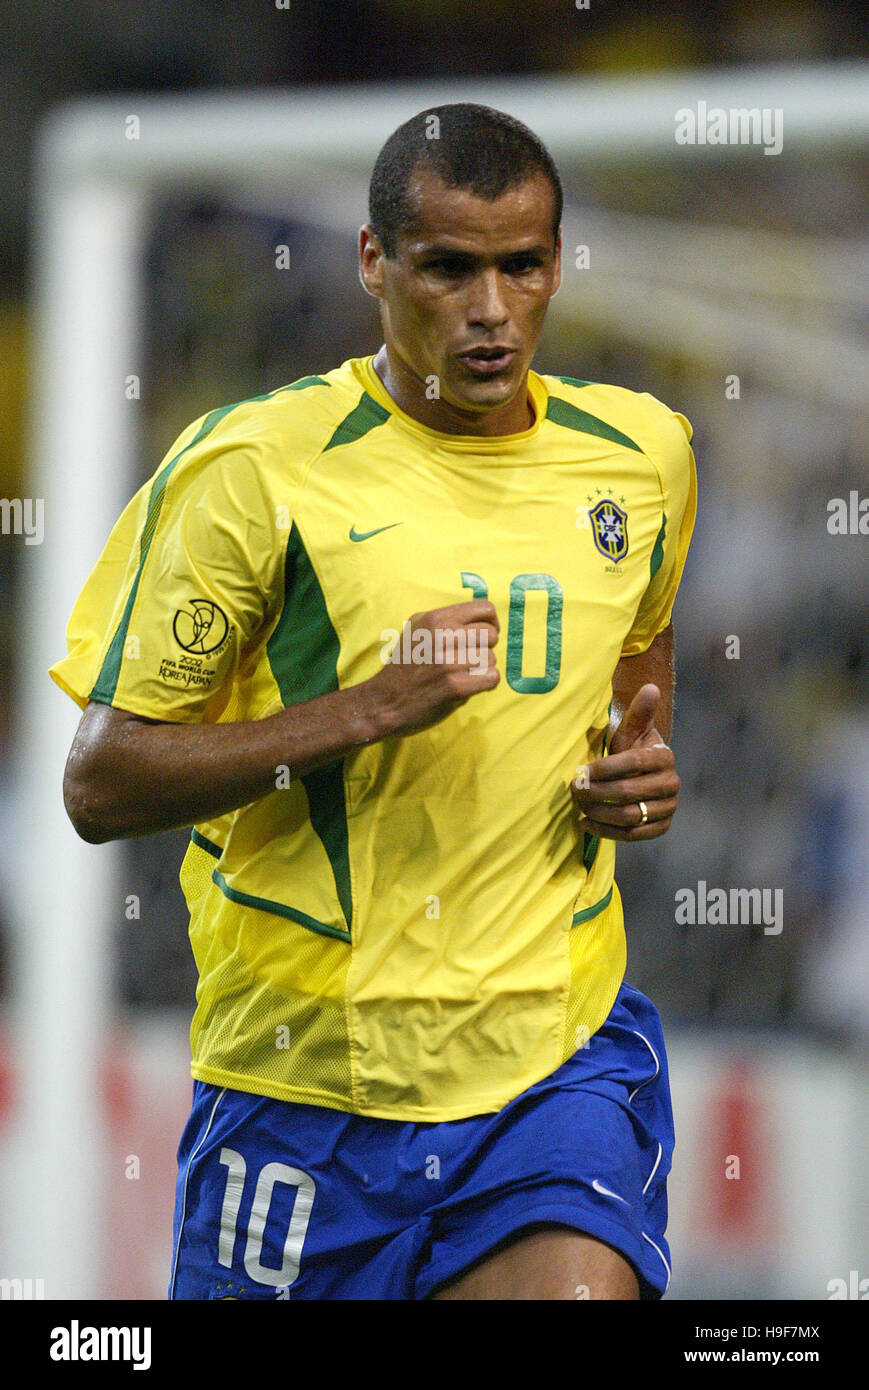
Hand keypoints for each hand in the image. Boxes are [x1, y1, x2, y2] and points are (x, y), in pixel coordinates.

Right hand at [364, 600, 499, 737]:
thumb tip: (483, 619)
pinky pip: (492, 678)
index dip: (490, 623)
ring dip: (483, 669)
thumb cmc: (404, 666)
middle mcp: (441, 636)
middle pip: (491, 634)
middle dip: (485, 648)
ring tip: (464, 675)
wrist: (384, 702)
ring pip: (492, 658)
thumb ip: (446, 621)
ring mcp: (448, 662)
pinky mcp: (455, 686)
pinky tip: (469, 686)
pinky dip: (485, 684)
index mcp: (435, 618)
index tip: (481, 637)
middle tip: (469, 660)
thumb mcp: (416, 630)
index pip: (484, 609)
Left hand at [569, 683, 679, 840]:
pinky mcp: (660, 827)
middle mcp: (672, 784)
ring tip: (579, 805)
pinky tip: (586, 822)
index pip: (633, 763)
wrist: (643, 776)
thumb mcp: (632, 731)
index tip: (582, 771)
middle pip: (629, 792)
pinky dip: (607, 831)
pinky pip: (632, 835)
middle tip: (574, 790)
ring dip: (599, 812)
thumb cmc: (631, 751)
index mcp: (664, 757)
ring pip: (629, 816)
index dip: (605, 768)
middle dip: (596, 792)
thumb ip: (639, 713)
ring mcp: (668, 808)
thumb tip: (651, 687)